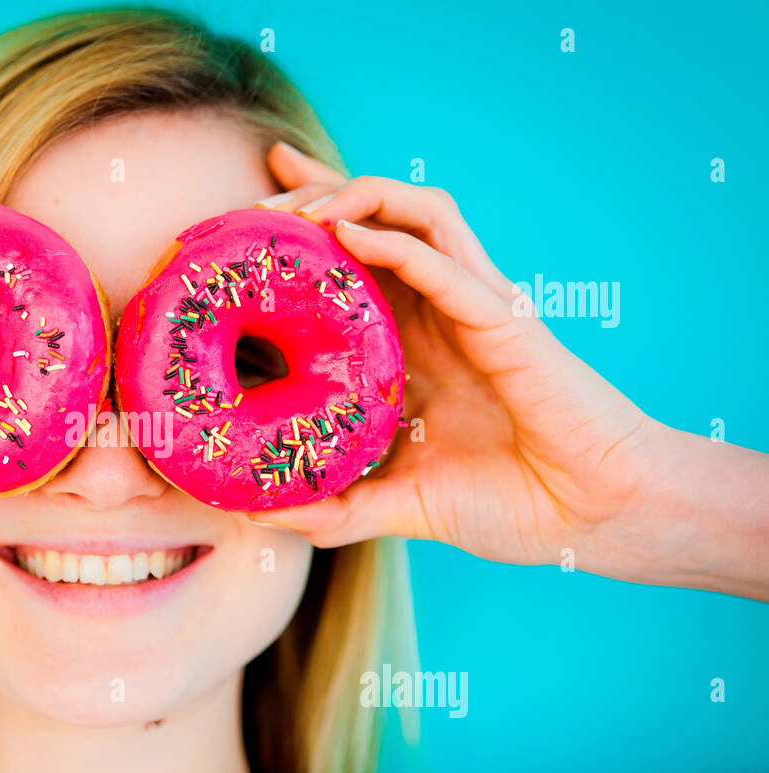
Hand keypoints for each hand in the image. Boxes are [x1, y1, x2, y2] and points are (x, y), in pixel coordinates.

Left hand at [249, 144, 679, 577]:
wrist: (591, 515)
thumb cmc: (510, 502)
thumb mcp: (399, 505)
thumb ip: (335, 507)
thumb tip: (260, 513)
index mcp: (411, 343)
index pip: (352, 264)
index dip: (305, 232)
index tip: (242, 226)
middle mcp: (437, 313)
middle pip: (375, 219)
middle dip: (312, 195)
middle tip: (251, 208)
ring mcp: (471, 308)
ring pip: (412, 214)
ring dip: (349, 196)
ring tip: (292, 212)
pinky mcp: (502, 320)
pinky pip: (443, 261)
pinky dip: (392, 240)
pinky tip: (344, 231)